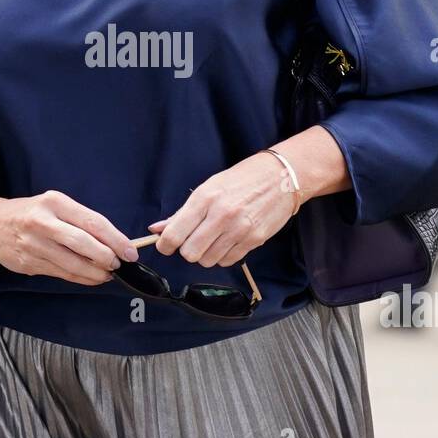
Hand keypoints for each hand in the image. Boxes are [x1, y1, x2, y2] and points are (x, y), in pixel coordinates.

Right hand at [0, 189, 139, 285]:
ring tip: (108, 274)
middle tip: (119, 264)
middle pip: (83, 243)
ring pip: (73, 263)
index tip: (130, 251)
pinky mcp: (29, 263)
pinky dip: (81, 278)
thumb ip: (80, 220)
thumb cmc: (29, 213)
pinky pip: (61, 273)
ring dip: (95, 272)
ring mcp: (34, 244)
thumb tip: (113, 240)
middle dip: (107, 257)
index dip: (115, 239)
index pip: (93, 222)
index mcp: (54, 202)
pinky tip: (92, 278)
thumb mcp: (53, 205)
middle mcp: (43, 222)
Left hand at [146, 152, 299, 267]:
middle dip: (187, 250)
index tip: (166, 245)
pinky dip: (223, 256)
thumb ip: (182, 212)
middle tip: (193, 240)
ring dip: (206, 254)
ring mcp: (239, 229)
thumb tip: (157, 229)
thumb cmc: (242, 179)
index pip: (175, 234)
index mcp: (205, 198)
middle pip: (190, 253)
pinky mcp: (254, 240)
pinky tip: (228, 241)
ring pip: (208, 261)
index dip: (165, 245)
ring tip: (213, 239)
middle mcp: (221, 215)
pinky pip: (228, 261)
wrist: (281, 177)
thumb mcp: (208, 187)